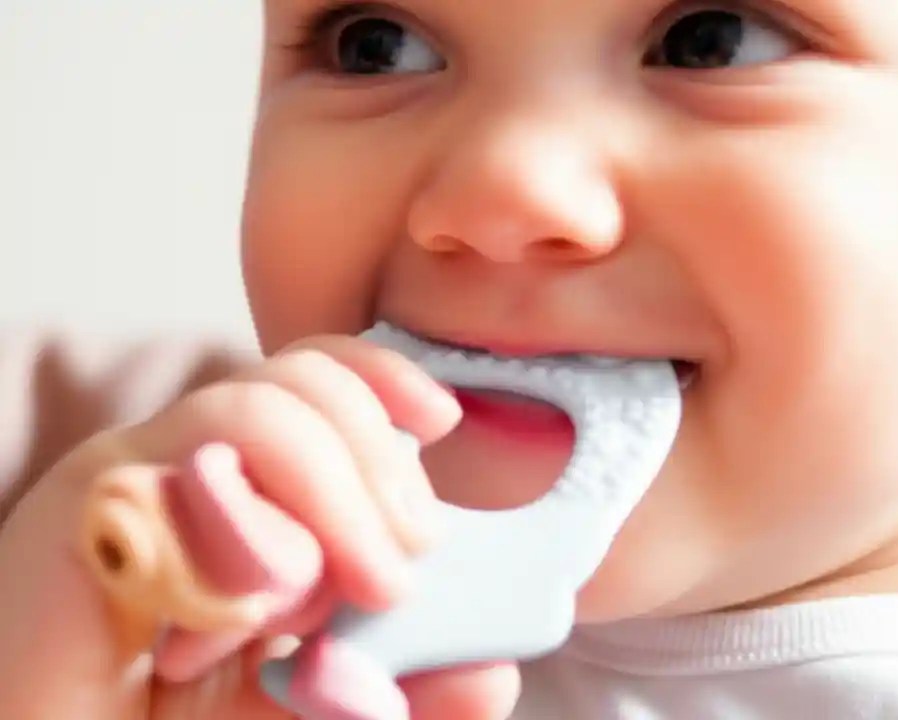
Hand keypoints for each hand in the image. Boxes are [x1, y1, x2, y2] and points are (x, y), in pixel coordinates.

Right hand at [0, 335, 519, 718]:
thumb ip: (397, 688)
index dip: (384, 381)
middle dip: (380, 462)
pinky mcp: (86, 515)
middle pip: (302, 381)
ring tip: (364, 586)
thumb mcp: (313, 709)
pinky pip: (184, 484)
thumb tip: (490, 673)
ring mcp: (134, 478)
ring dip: (335, 493)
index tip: (442, 421)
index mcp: (243, 487)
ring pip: (258, 412)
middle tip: (407, 561)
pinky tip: (250, 617)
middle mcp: (187, 464)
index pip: (316, 381)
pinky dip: (248, 546)